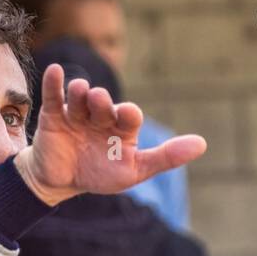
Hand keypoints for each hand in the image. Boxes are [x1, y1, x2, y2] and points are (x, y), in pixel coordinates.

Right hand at [14, 63, 206, 205]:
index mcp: (122, 127)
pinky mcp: (53, 116)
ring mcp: (77, 114)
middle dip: (102, 101)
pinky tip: (56, 71)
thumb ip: (166, 157)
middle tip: (99, 101)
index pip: (129, 115)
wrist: (61, 184)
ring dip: (80, 91)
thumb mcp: (135, 171)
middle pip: (103, 103)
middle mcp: (101, 116)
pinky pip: (54, 96)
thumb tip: (202, 144)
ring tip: (79, 90)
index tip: (127, 115)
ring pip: (80, 97)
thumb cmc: (100, 175)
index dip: (128, 113)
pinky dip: (54, 83)